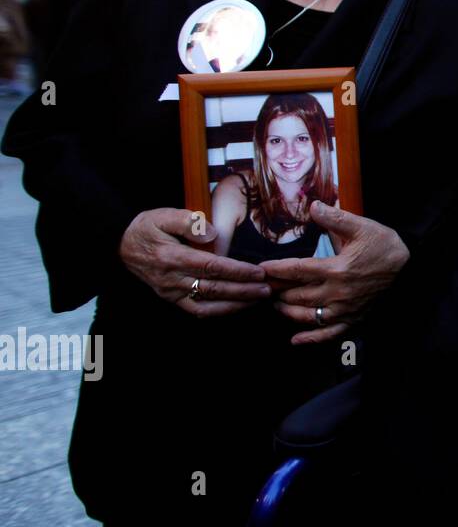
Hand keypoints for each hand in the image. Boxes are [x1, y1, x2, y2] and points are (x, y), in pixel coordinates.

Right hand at [119, 208, 269, 315]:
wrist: (121, 244)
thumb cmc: (147, 227)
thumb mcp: (163, 215)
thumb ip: (188, 222)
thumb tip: (212, 233)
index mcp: (172, 257)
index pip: (212, 267)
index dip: (238, 271)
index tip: (259, 272)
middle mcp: (172, 279)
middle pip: (214, 288)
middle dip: (244, 290)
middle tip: (268, 288)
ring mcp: (171, 293)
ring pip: (208, 305)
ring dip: (236, 304)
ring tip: (258, 298)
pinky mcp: (171, 299)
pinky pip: (197, 311)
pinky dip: (219, 311)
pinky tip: (237, 306)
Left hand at [260, 201, 409, 343]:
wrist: (410, 267)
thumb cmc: (385, 245)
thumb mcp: (361, 226)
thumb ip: (334, 218)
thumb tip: (313, 205)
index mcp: (337, 269)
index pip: (297, 270)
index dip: (276, 270)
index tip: (261, 269)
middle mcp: (338, 293)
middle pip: (298, 295)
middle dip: (277, 291)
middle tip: (263, 287)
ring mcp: (345, 309)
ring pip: (308, 316)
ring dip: (288, 312)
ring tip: (276, 304)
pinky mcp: (354, 318)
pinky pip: (329, 333)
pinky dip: (311, 339)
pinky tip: (295, 340)